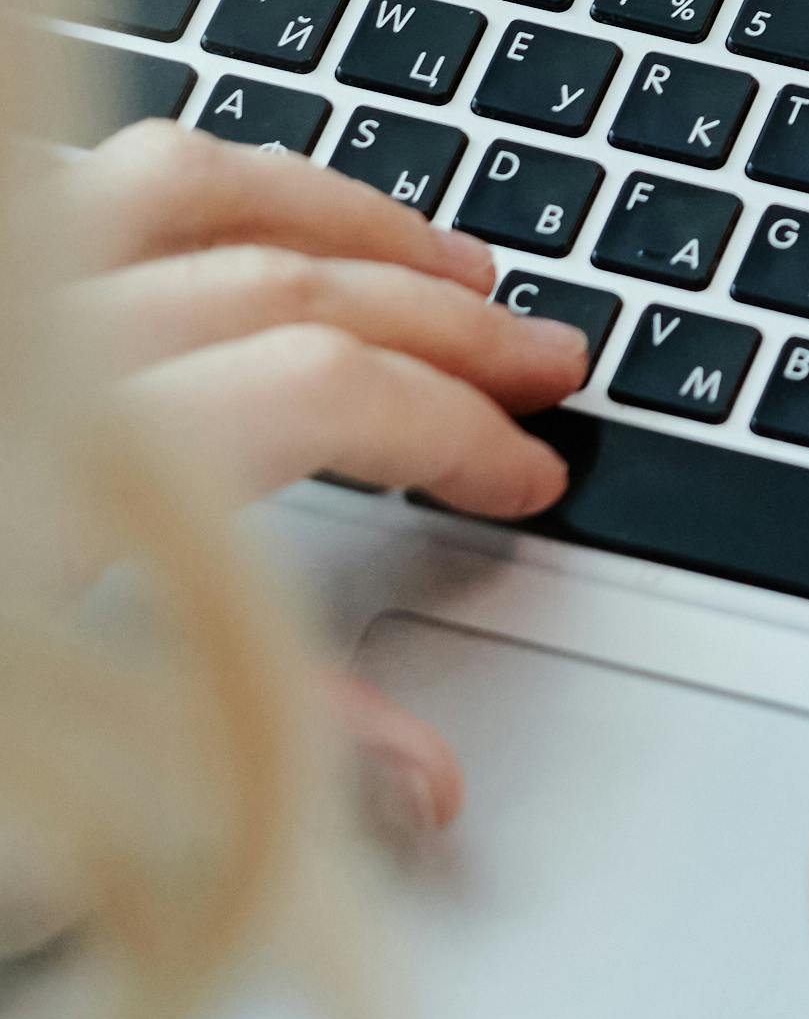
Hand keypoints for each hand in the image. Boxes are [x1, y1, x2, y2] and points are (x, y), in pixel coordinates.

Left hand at [59, 122, 582, 834]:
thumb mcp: (49, 834)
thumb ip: (244, 770)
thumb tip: (418, 777)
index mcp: (52, 490)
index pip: (313, 393)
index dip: (448, 429)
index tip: (530, 481)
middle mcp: (20, 362)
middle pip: (271, 276)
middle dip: (437, 318)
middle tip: (546, 362)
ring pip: (182, 184)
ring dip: (337, 217)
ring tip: (442, 265)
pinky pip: (95, 184)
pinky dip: (211, 191)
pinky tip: (263, 232)